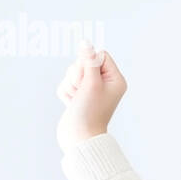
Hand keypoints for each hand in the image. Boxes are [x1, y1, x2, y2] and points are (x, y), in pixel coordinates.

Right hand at [55, 39, 126, 153]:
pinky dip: (65, 93)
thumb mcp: (91, 83)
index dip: (89, 62)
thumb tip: (86, 41)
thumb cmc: (89, 112)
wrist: (78, 138)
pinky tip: (72, 105)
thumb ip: (88, 61)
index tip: (89, 77)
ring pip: (72, 73)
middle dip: (77, 76)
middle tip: (83, 92)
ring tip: (77, 100)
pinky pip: (65, 84)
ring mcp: (90, 90)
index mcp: (115, 79)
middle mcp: (104, 83)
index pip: (99, 55)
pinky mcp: (77, 96)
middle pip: (83, 62)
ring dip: (70, 86)